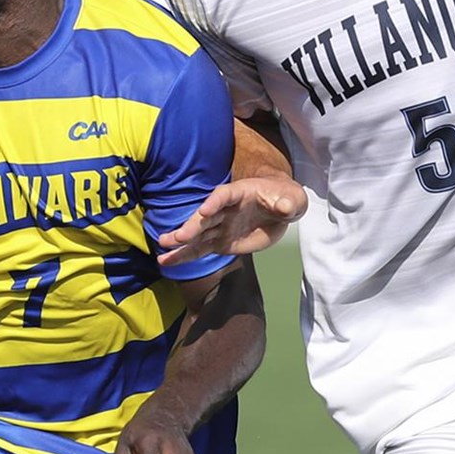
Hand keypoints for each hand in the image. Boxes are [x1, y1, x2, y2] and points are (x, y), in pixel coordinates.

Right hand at [156, 176, 307, 267]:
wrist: (280, 208)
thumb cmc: (285, 198)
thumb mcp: (292, 199)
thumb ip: (288, 203)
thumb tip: (286, 207)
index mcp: (240, 193)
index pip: (224, 195)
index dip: (215, 202)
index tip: (204, 210)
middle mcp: (225, 209)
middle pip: (206, 217)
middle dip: (192, 226)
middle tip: (178, 237)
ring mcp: (220, 226)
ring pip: (198, 234)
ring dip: (180, 241)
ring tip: (162, 249)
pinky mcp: (220, 242)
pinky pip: (200, 249)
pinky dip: (184, 255)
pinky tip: (166, 260)